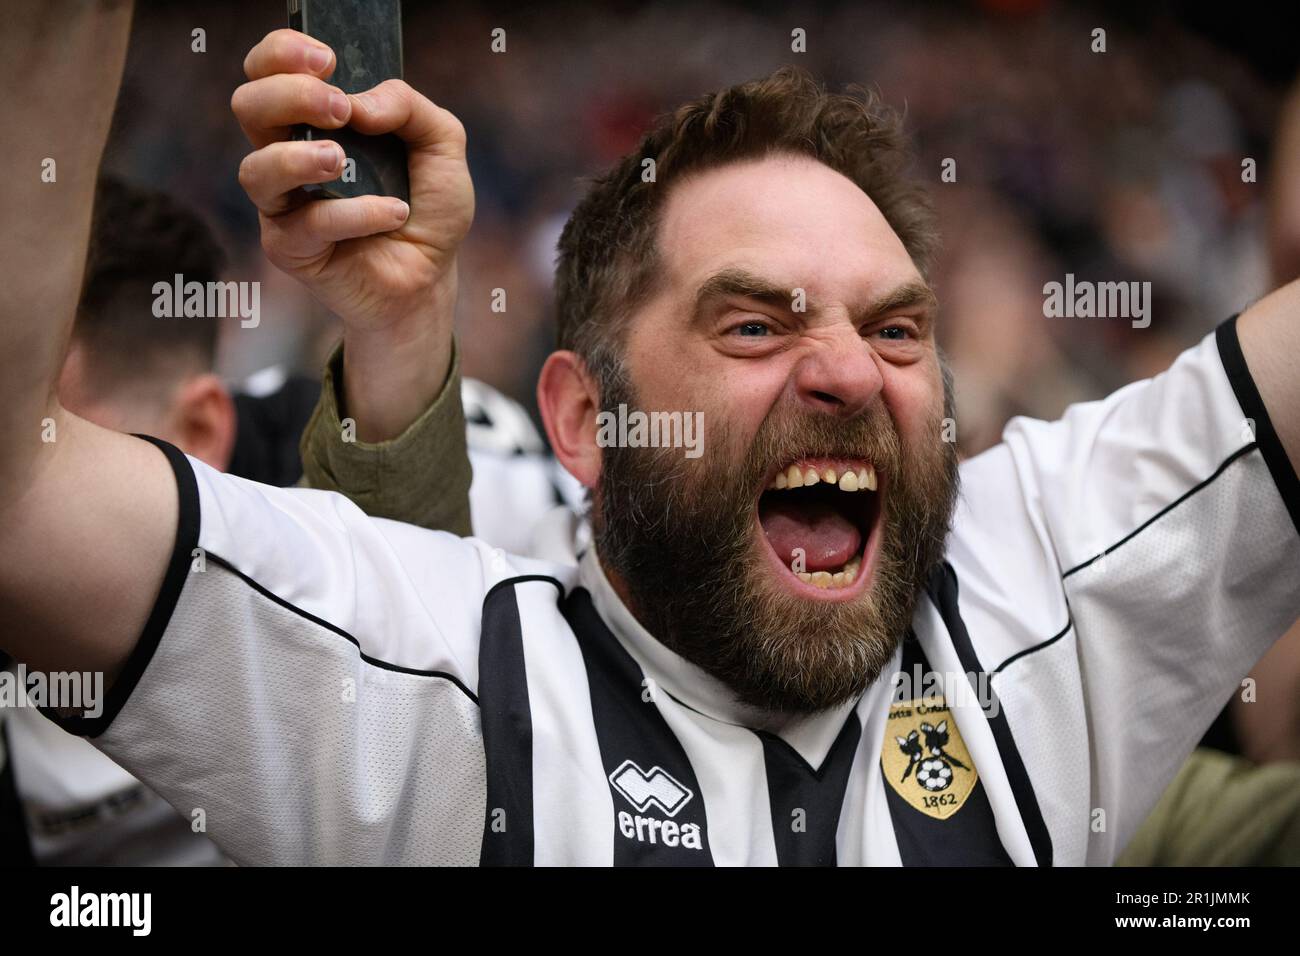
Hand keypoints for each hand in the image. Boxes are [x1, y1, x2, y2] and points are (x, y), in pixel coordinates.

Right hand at [231, 29, 473, 335]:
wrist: (432, 276)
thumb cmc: (427, 209)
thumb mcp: (440, 145)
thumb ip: (410, 108)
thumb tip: (360, 103)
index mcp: (313, 122)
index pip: (269, 71)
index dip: (282, 54)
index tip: (327, 60)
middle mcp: (288, 156)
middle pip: (249, 106)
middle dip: (289, 95)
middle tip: (339, 109)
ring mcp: (284, 205)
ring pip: (257, 170)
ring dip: (299, 157)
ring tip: (342, 160)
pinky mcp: (291, 248)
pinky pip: (308, 224)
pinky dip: (354, 214)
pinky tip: (393, 214)